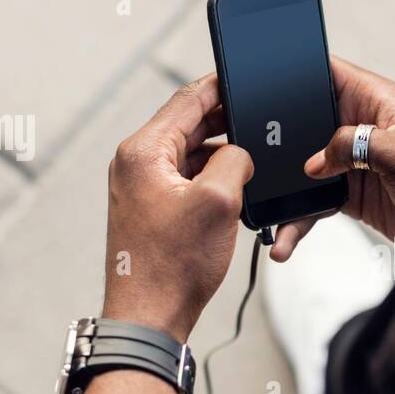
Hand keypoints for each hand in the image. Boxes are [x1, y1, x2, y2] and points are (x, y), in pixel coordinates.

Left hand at [101, 74, 252, 342]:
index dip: (221, 85)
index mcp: (143, 151)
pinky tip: (234, 192)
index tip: (246, 77)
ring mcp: (140, 186)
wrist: (149, 316)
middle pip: (187, 124)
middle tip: (259, 121)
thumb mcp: (219, 201)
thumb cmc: (173, 266)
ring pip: (189, 153)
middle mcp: (134, 163)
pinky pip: (185, 179)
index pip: (187, 99)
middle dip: (225, 123)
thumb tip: (240, 151)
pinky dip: (210, 180)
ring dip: (220, 156)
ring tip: (251, 165)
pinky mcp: (150, 208)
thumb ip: (234, 159)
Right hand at [269, 57, 394, 261]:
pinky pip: (313, 202)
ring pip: (303, 165)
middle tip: (241, 149)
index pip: (325, 70)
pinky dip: (298, 220)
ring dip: (281, 187)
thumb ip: (355, 144)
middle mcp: (361, 126)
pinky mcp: (353, 194)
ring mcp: (355, 161)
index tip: (253, 79)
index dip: (291, 69)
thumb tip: (314, 162)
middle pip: (303, 118)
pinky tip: (284, 240)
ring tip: (257, 206)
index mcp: (376, 100)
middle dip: (272, 134)